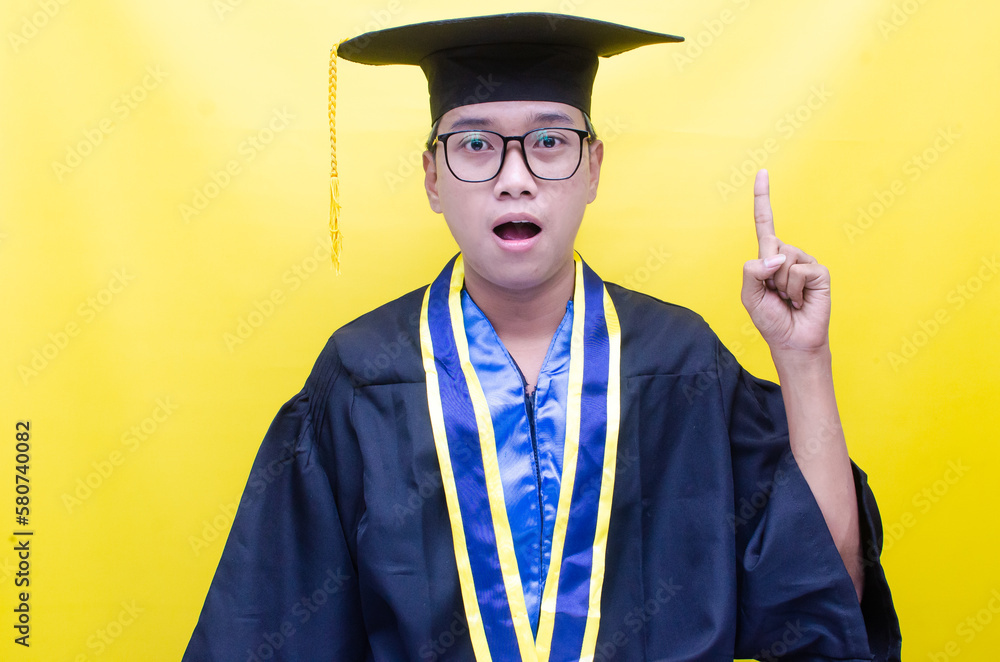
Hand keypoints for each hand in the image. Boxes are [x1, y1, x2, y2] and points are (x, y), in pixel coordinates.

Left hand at [741, 170, 830, 355]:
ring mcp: (805, 262)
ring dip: (781, 286)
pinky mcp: (820, 272)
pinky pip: (799, 272)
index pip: (765, 223)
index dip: (763, 198)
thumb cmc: (770, 318)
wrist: (792, 340)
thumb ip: (753, 272)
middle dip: (767, 275)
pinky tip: (800, 301)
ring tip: (788, 299)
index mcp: (768, 257)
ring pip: (784, 261)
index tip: (763, 172)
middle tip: (776, 295)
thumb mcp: (750, 296)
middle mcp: (787, 255)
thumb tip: (777, 256)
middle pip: (770, 248)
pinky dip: (794, 290)